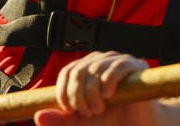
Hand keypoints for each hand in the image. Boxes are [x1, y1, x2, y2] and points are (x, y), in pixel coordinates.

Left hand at [34, 51, 158, 125]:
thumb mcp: (81, 124)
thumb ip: (61, 120)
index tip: (70, 111)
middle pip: (79, 71)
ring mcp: (118, 60)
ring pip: (96, 70)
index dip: (64, 92)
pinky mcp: (135, 65)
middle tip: (89, 113)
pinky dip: (109, 82)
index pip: (68, 72)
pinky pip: (117, 66)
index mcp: (86, 69)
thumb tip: (38, 117)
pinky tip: (109, 96)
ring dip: (93, 94)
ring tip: (100, 109)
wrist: (140, 124)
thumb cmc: (111, 122)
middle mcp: (100, 60)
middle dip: (79, 97)